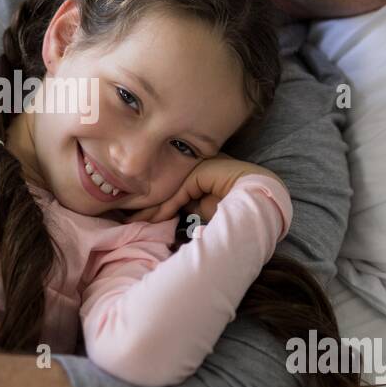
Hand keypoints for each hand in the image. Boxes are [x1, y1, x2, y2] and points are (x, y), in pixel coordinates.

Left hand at [126, 156, 283, 224]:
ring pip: (166, 189)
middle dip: (144, 204)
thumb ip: (184, 207)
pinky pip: (177, 192)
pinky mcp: (200, 170)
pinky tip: (153, 220)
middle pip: (163, 186)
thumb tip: (163, 215)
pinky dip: (164, 208)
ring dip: (149, 208)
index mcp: (195, 171)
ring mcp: (198, 165)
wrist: (259, 202)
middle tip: (126, 219)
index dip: (151, 203)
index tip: (134, 216)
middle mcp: (195, 165)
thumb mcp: (201, 209)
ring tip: (131, 221)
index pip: (168, 187)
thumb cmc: (234, 208)